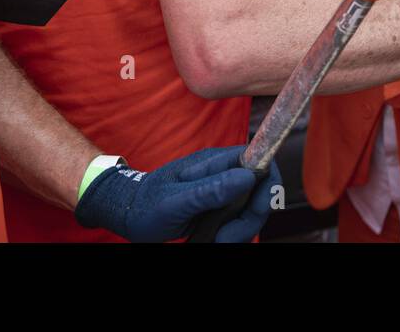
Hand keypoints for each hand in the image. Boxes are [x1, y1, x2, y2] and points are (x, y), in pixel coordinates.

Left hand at [74, 147, 281, 242]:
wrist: (129, 212)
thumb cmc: (146, 204)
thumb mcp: (175, 201)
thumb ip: (210, 189)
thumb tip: (248, 177)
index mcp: (215, 162)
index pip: (260, 159)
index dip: (269, 182)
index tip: (258, 209)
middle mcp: (224, 172)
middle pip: (262, 189)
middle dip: (252, 217)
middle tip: (227, 237)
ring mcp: (223, 190)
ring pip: (253, 208)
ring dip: (242, 230)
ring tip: (216, 240)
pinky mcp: (220, 207)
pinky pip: (241, 220)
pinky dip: (234, 234)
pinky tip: (216, 239)